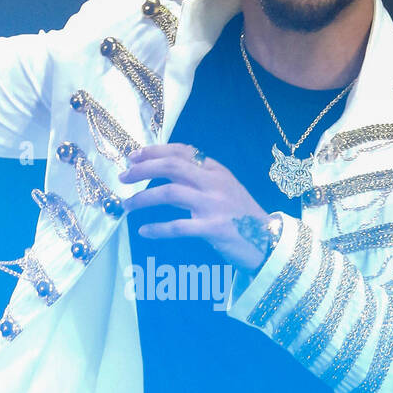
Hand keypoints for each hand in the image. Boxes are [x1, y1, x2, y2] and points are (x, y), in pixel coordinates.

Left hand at [118, 143, 274, 271]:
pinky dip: (157, 229)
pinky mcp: (213, 228)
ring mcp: (214, 205)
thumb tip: (160, 175)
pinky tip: (144, 232)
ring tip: (127, 205)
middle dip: (143, 170)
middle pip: (172, 166)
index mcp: (216, 170)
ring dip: (143, 198)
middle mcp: (214, 182)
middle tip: (123, 178)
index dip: (155, 151)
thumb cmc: (240, 216)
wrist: (268, 241)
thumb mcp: (223, 190)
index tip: (133, 156)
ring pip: (170, 193)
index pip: (182, 151)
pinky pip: (178, 227)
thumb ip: (195, 181)